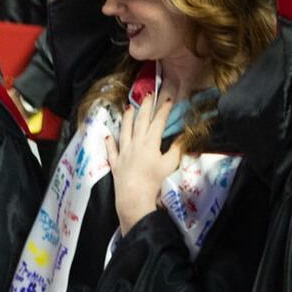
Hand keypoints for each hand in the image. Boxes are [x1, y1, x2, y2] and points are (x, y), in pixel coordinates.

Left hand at [104, 95, 181, 235]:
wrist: (134, 196)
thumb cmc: (155, 180)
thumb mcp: (170, 164)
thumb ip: (176, 148)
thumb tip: (183, 136)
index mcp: (150, 142)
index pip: (158, 122)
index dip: (163, 110)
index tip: (168, 99)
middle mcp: (136, 143)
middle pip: (140, 121)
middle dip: (145, 107)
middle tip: (148, 95)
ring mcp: (124, 152)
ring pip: (124, 131)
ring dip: (127, 118)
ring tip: (129, 108)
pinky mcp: (115, 162)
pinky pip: (111, 150)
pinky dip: (110, 142)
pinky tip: (108, 136)